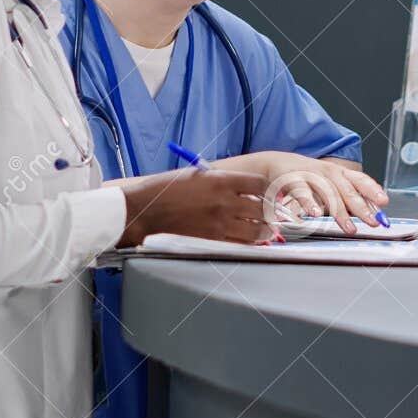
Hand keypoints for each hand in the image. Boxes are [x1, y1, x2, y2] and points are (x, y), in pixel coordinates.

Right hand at [117, 167, 269, 244]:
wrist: (145, 211)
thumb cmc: (167, 189)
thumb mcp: (197, 174)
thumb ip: (222, 179)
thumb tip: (244, 187)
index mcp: (221, 181)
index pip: (260, 184)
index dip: (268, 189)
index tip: (269, 192)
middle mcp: (224, 202)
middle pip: (263, 208)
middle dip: (270, 211)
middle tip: (271, 212)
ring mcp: (220, 223)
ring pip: (257, 230)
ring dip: (265, 229)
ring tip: (266, 228)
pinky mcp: (213, 240)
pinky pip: (241, 243)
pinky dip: (250, 241)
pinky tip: (250, 237)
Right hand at [229, 151, 388, 234]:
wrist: (275, 164)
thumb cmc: (307, 177)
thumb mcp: (330, 185)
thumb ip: (349, 198)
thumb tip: (372, 212)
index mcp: (339, 173)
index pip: (360, 180)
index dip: (372, 190)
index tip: (384, 202)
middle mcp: (328, 172)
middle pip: (347, 190)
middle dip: (361, 208)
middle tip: (372, 222)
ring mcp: (311, 175)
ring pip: (328, 193)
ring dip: (340, 211)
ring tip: (349, 227)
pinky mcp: (293, 180)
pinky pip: (303, 193)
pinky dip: (310, 203)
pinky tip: (316, 214)